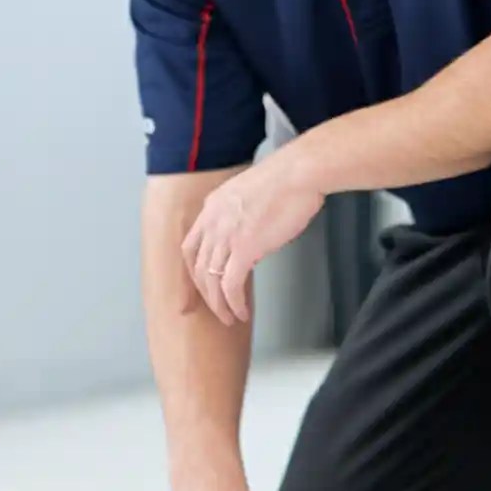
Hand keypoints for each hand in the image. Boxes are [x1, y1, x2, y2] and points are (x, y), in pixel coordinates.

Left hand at [181, 154, 324, 324]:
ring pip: (210, 280)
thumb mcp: (251, 196)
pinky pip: (231, 285)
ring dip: (219, 304)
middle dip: (204, 294)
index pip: (190, 246)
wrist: (299, 173)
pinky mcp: (244, 248)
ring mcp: (226, 235)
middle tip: (215, 310)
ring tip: (229, 317)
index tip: (198, 289)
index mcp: (212, 207)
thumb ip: (242, 218)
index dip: (192, 272)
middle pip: (197, 267)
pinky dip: (234, 303)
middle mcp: (212, 222)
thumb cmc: (287, 181)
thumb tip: (251, 240)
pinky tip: (242, 312)